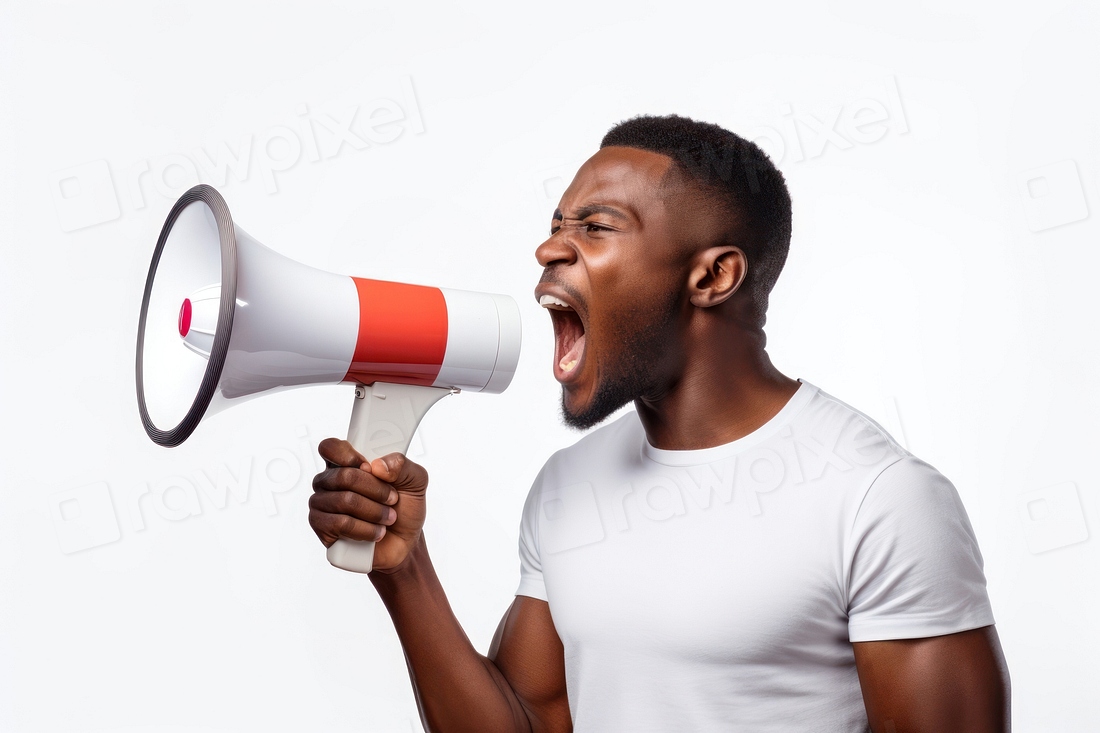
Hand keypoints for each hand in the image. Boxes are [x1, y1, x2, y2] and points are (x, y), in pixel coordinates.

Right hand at [308, 438, 428, 572]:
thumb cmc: (404, 508)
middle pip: (344, 476)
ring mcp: (321, 504)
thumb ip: (402, 465)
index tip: (369, 467)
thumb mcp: (415, 481)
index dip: (348, 455)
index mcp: (346, 463)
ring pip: (344, 501)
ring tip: (388, 518)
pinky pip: (341, 524)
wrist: (404, 542)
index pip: (330, 448)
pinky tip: (376, 533)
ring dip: (375, 512)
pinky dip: (366, 529)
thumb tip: (378, 466)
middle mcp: (328, 481)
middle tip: (392, 499)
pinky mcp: (322, 527)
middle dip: (376, 490)